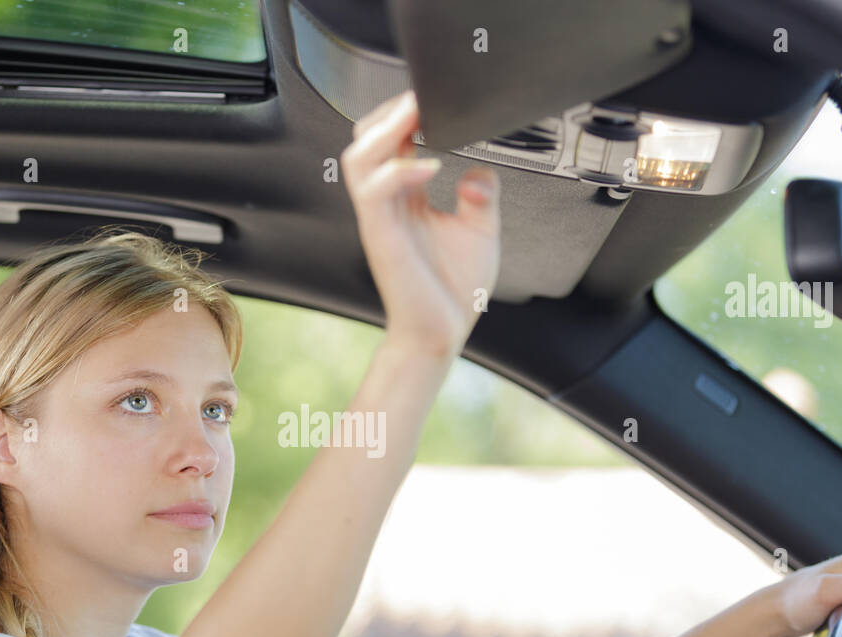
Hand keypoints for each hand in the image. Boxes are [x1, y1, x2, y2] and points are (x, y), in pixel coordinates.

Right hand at [340, 89, 500, 358]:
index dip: (404, 115)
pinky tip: (429, 165)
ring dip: (386, 131)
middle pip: (363, 140)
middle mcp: (386, 204)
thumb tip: (482, 169)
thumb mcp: (480, 230)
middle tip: (420, 99)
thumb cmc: (453, 290)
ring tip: (416, 116)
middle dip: (388, 113)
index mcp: (404, 198)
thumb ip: (482, 195)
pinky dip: (400, 170)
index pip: (389, 142)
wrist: (441, 333)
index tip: (431, 99)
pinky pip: (375, 192)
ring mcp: (380, 219)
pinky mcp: (382, 236)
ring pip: (359, 158)